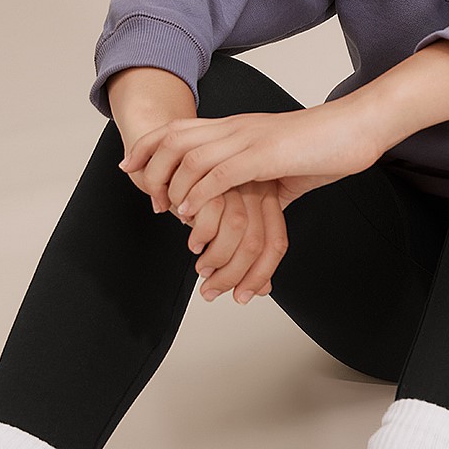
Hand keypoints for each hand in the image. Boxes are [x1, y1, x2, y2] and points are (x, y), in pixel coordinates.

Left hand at [118, 103, 382, 223]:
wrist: (358, 128)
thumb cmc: (328, 147)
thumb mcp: (287, 167)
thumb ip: (268, 183)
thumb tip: (264, 205)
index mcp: (238, 128)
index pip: (179, 128)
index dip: (149, 146)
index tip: (131, 168)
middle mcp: (236, 129)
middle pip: (174, 137)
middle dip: (150, 166)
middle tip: (146, 197)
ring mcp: (249, 140)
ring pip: (190, 156)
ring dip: (173, 186)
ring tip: (167, 211)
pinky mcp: (266, 156)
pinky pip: (221, 173)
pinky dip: (200, 193)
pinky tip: (190, 213)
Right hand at [183, 179, 289, 303]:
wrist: (173, 152)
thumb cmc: (201, 188)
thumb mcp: (228, 218)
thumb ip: (246, 249)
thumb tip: (261, 288)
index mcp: (268, 198)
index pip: (276, 243)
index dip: (260, 275)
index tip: (243, 296)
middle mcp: (256, 189)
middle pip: (256, 243)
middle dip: (232, 276)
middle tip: (212, 290)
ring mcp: (235, 182)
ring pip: (236, 232)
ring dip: (215, 261)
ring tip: (202, 269)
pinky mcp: (210, 177)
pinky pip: (211, 216)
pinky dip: (200, 238)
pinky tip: (193, 244)